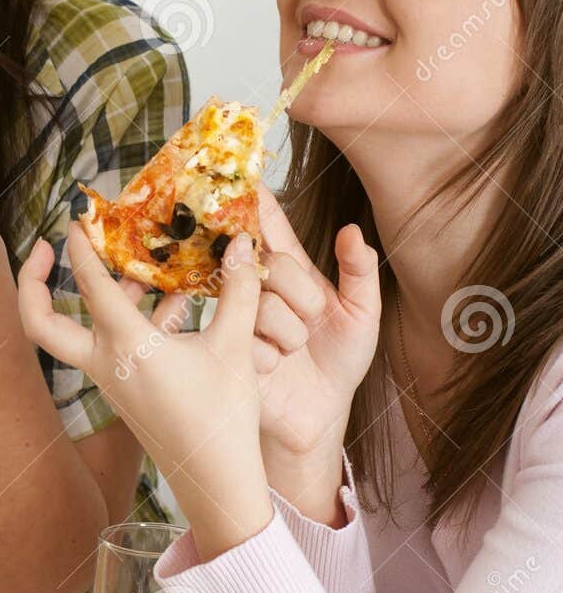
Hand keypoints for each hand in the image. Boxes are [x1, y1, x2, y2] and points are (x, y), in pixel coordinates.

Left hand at [19, 223, 268, 540]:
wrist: (217, 483)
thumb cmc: (223, 418)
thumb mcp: (234, 347)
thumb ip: (239, 291)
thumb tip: (245, 244)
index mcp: (125, 346)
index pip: (88, 284)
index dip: (80, 246)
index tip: (78, 219)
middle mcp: (105, 362)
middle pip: (40, 323)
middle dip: (32, 283)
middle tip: (47, 249)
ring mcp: (110, 380)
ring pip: (79, 331)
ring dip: (100, 296)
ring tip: (140, 266)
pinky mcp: (125, 392)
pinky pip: (112, 346)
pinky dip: (131, 319)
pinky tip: (178, 304)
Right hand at [253, 186, 380, 466]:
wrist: (321, 415)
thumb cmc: (340, 359)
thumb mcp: (363, 314)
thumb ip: (361, 271)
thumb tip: (352, 230)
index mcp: (292, 272)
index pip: (270, 228)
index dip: (257, 203)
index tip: (245, 178)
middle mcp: (261, 289)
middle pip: (270, 264)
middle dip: (301, 294)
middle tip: (314, 320)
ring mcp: (242, 319)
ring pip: (262, 305)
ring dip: (290, 334)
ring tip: (296, 351)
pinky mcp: (230, 351)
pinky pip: (250, 341)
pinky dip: (272, 359)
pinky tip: (277, 369)